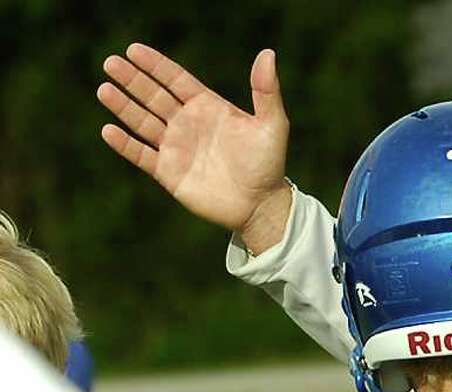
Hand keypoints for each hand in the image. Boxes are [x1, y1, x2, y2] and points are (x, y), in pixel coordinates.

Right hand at [98, 43, 291, 251]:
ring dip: (123, 106)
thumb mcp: (272, 124)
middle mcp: (187, 123)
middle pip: (153, 96)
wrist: (261, 206)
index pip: (175, 79)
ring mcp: (176, 148)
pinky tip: (108, 130)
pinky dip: (125, 145)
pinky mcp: (169, 173)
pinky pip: (141, 155)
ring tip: (104, 89)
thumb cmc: (269, 164)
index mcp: (207, 107)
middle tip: (111, 63)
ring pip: (142, 122)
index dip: (155, 65)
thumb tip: (268, 53)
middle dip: (132, 80)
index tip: (134, 50)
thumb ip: (266, 91)